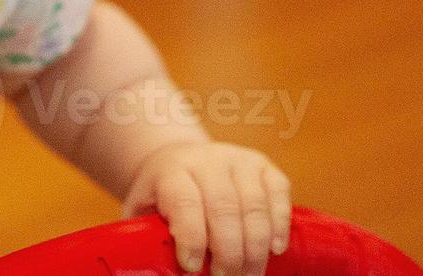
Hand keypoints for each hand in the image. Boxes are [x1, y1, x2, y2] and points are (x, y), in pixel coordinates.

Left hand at [121, 140, 290, 275]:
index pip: (185, 203)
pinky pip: (279, 193)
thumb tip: (155, 271)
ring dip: (254, 248)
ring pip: (254, 205)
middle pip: (224, 208)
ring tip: (249, 275)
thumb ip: (146, 238)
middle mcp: (206, 160)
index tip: (191, 268)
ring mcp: (237, 160)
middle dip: (228, 254)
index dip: (191, 238)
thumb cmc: (160, 196)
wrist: (179, 159)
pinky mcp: (263, 165)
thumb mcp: (143, 212)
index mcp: (171, 171)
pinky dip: (280, 224)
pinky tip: (274, 249)